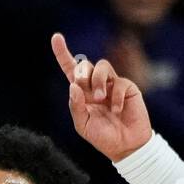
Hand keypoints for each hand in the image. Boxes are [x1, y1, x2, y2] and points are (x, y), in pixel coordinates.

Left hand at [51, 33, 151, 162]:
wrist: (125, 145)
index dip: (62, 53)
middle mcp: (95, 85)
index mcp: (81, 93)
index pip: (70, 69)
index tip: (56, 37)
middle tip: (82, 87)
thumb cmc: (102, 136)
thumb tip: (72, 85)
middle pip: (85, 64)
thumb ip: (76, 106)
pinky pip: (118, 82)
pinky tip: (116, 110)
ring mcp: (111, 84)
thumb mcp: (83, 124)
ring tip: (99, 98)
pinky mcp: (127, 87)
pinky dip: (115, 96)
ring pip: (102, 65)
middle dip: (82, 73)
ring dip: (97, 80)